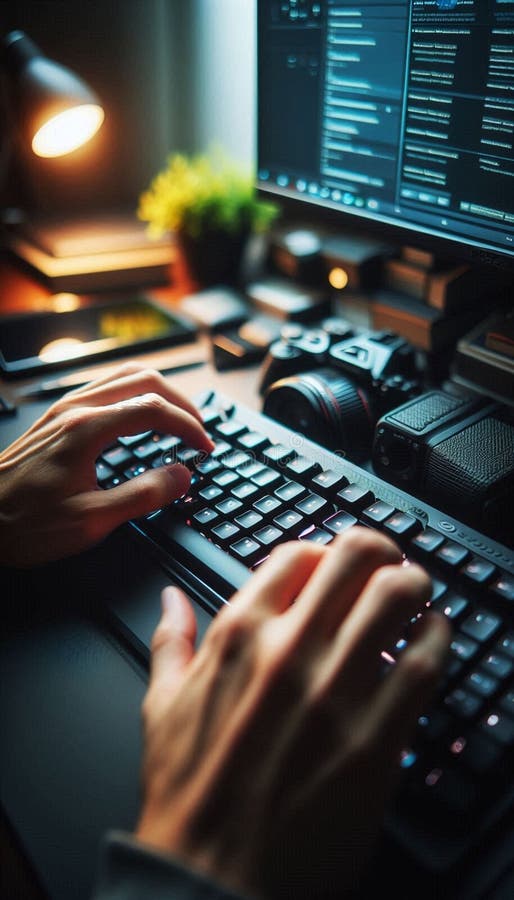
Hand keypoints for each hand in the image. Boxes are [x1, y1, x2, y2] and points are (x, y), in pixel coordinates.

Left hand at [0, 363, 212, 566]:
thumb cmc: (25, 523)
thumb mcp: (91, 521)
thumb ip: (143, 495)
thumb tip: (182, 476)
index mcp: (87, 430)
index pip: (154, 409)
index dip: (188, 426)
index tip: (205, 448)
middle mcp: (76, 409)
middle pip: (144, 379)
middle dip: (181, 402)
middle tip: (199, 431)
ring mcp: (65, 409)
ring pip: (125, 376)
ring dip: (160, 393)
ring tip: (178, 421)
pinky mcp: (58, 417)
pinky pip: (107, 388)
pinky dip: (136, 396)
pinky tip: (141, 421)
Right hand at [136, 528, 449, 898]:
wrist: (209, 876)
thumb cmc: (188, 794)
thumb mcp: (160, 706)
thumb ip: (170, 641)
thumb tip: (169, 601)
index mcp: (238, 635)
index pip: (298, 552)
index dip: (326, 552)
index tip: (337, 569)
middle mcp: (288, 649)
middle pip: (358, 556)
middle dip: (382, 553)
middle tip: (389, 569)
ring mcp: (334, 690)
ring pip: (399, 596)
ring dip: (416, 588)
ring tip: (416, 601)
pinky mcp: (376, 737)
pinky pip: (425, 662)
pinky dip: (437, 638)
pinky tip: (431, 641)